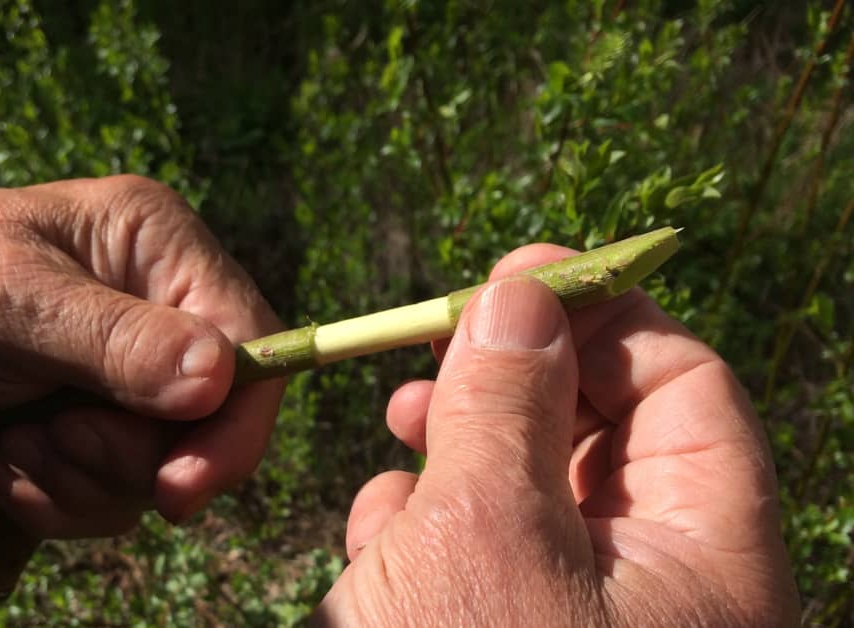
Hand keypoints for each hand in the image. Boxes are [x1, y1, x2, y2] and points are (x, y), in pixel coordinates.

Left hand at [0, 175, 284, 536]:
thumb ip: (116, 339)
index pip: (249, 342)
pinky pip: (111, 494)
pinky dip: (56, 496)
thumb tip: (221, 379)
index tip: (175, 491)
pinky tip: (4, 457)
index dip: (233, 425)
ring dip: (81, 479)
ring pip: (158, 470)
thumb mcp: (11, 301)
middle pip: (210, 422)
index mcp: (159, 246)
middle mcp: (162, 307)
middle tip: (51, 440)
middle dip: (127, 456)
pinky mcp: (99, 422)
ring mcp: (132, 372)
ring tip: (12, 441)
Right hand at [316, 246, 798, 625]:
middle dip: (509, 384)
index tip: (512, 273)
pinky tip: (380, 535)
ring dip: (456, 456)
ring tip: (396, 446)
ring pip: (529, 491)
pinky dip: (431, 526)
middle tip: (432, 349)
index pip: (683, 387)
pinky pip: (484, 555)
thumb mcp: (484, 530)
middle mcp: (661, 590)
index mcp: (710, 560)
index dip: (599, 315)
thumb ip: (507, 400)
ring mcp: (578, 622)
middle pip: (600, 434)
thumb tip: (523, 288)